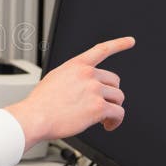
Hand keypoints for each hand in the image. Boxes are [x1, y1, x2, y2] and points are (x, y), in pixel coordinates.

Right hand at [5, 37, 134, 151]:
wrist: (35, 117)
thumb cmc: (40, 103)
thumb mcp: (55, 79)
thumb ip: (73, 78)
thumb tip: (84, 87)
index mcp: (76, 65)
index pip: (102, 49)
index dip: (119, 44)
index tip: (130, 41)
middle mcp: (88, 74)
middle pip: (114, 81)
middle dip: (110, 94)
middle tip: (103, 105)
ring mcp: (94, 90)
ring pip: (118, 97)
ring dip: (113, 108)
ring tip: (103, 118)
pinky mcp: (99, 107)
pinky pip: (118, 113)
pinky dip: (115, 121)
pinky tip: (107, 125)